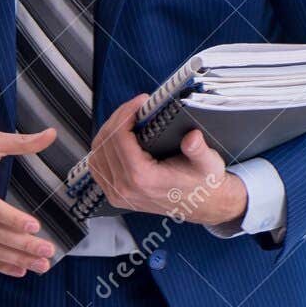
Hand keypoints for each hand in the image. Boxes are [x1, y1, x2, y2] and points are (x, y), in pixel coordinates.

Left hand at [84, 95, 247, 226]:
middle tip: (135, 106)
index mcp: (143, 179)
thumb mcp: (208, 164)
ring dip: (109, 131)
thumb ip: (199, 150)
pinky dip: (102, 148)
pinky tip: (116, 137)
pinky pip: (97, 167)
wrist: (201, 204)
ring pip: (97, 153)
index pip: (119, 138)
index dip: (126, 114)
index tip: (140, 102)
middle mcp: (125, 189)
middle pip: (106, 142)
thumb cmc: (202, 183)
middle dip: (119, 118)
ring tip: (127, 118)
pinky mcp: (115, 194)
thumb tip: (191, 137)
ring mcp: (117, 194)